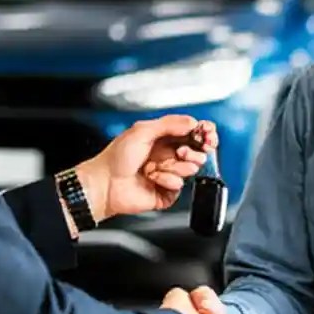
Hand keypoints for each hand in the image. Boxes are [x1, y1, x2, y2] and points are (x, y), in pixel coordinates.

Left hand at [75, 115, 217, 222]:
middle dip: (193, 151)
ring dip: (176, 167)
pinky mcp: (167, 191)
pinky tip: (153, 178)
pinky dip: (167, 181)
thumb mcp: (142, 130)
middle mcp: (168, 155)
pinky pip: (180, 186)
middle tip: (180, 152)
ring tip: (157, 167)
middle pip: (198, 151)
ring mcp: (169, 173)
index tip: (208, 134)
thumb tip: (192, 122)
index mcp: (164, 137)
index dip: (204, 133)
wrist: (106, 184)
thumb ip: (169, 124)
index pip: (193, 132)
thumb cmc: (116, 157)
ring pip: (191, 169)